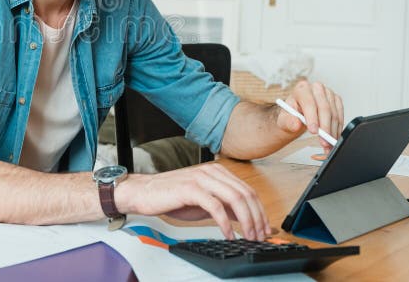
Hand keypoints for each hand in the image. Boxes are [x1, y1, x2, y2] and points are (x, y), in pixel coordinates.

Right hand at [117, 163, 270, 239]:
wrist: (144, 192)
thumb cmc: (172, 197)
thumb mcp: (204, 200)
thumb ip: (225, 204)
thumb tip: (246, 216)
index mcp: (217, 171)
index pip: (248, 190)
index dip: (260, 210)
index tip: (264, 228)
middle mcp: (211, 171)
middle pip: (245, 194)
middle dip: (257, 217)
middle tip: (260, 235)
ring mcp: (201, 179)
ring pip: (235, 198)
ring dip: (246, 221)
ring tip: (248, 236)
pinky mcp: (190, 189)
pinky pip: (216, 206)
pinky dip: (226, 223)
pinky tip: (228, 234)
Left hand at [277, 80, 343, 151]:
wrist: (298, 116)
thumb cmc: (291, 116)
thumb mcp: (284, 120)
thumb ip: (289, 122)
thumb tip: (296, 124)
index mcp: (301, 89)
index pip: (309, 102)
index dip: (312, 118)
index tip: (314, 131)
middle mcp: (316, 88)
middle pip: (324, 108)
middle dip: (325, 127)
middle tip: (323, 141)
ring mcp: (328, 93)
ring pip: (334, 114)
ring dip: (332, 131)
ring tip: (327, 143)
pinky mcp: (337, 101)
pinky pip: (340, 116)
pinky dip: (337, 129)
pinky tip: (333, 138)